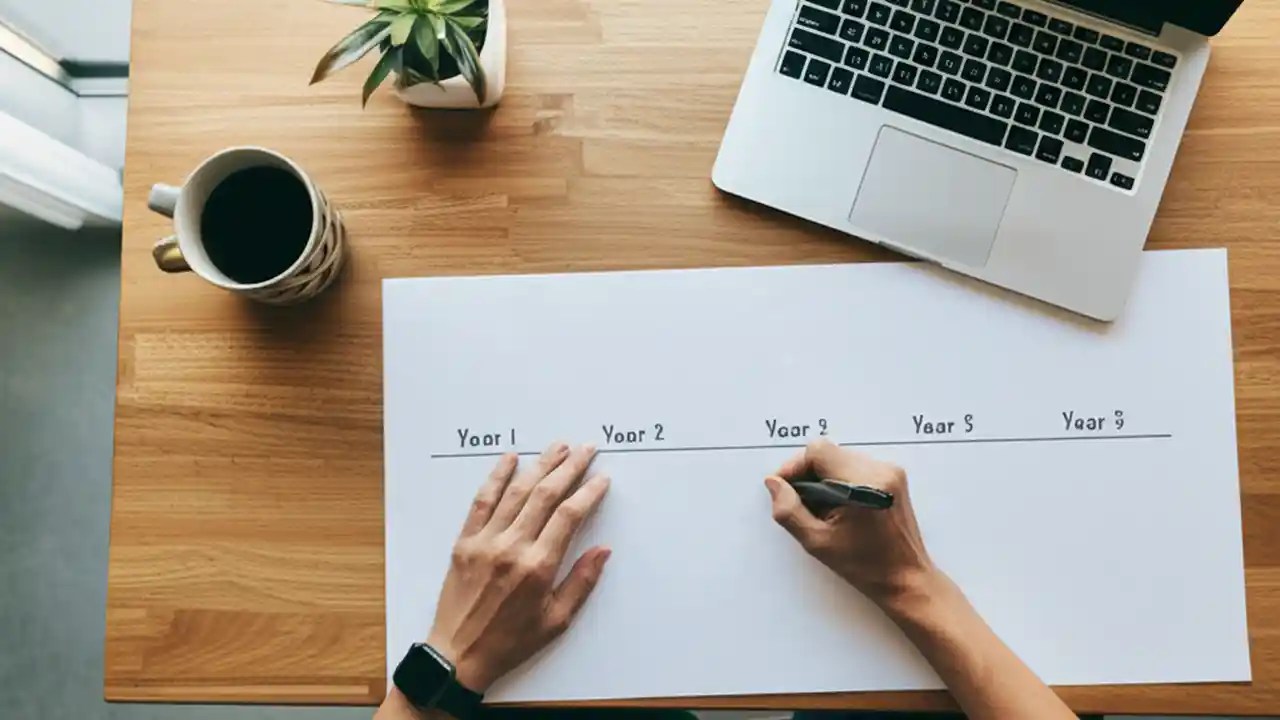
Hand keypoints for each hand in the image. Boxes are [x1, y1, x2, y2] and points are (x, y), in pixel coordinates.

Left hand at [426, 443, 610, 691]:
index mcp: (538, 567)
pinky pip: (482, 501)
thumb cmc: (510, 643)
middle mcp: (511, 547)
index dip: (588, 493)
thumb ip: (581, 582)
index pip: (568, 516)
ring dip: (539, 465)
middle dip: (569, 468)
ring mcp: (485, 541)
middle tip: (585, 449)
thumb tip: (603, 550)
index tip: (602, 478)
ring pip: (516, 492)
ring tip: (557, 447)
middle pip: (545, 495)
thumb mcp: (556, 621)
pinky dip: (496, 477)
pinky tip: (509, 459)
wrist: (458, 656)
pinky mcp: (465, 542)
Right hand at [765, 440, 938, 612]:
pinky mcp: (894, 477)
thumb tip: (774, 483)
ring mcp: (890, 471)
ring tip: (824, 511)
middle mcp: (879, 470)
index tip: (785, 489)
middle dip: (809, 475)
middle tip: (804, 506)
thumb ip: (789, 510)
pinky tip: (841, 509)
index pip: (817, 451)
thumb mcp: (817, 542)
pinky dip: (841, 481)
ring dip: (825, 479)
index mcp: (862, 483)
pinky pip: (856, 467)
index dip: (795, 467)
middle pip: (828, 453)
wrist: (907, 579)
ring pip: (840, 458)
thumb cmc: (866, 567)